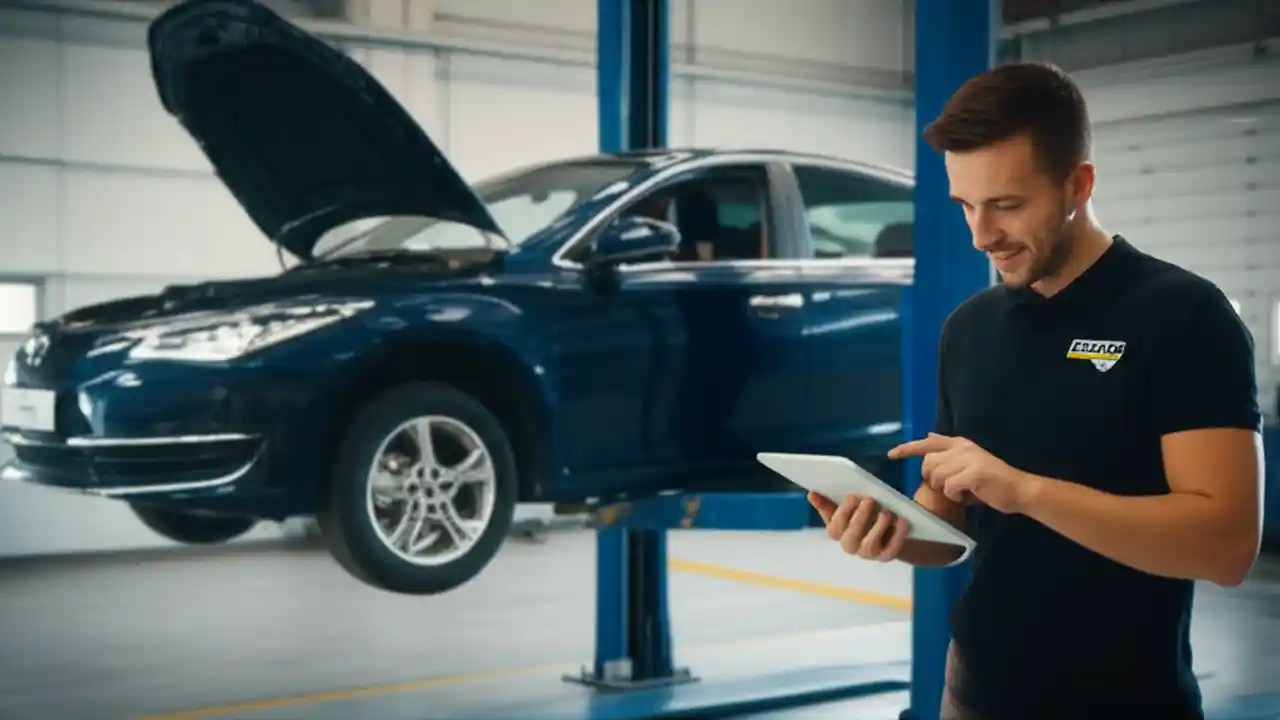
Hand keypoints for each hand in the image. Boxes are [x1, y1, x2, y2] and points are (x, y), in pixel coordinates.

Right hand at [809, 492, 910, 561]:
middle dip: (860, 518)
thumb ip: (830, 503)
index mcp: (838, 533)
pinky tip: (903, 521)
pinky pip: (891, 549)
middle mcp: (851, 546)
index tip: (853, 496)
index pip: (834, 528)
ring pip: (869, 546)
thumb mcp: (849, 508)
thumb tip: (812, 494)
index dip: (843, 513)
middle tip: (870, 500)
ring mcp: (869, 554)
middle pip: (850, 539)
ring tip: (886, 512)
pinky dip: (898, 535)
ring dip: (878, 527)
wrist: (890, 529)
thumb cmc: (865, 514)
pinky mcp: (887, 556)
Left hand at [888, 433, 1037, 513]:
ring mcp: (968, 459)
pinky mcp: (973, 473)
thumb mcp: (969, 463)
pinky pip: (949, 487)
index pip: (928, 443)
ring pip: (937, 476)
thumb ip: (948, 454)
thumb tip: (928, 437)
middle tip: (947, 487)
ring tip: (962, 491)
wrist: (1020, 489)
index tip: (892, 455)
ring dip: (945, 489)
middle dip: (932, 479)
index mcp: (961, 444)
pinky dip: (955, 496)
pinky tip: (968, 496)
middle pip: (928, 463)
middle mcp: (963, 448)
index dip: (908, 448)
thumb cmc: (992, 481)